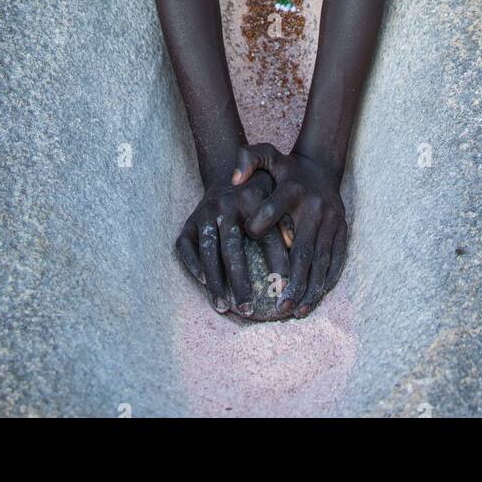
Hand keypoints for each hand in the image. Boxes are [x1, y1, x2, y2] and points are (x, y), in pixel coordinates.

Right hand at [176, 169, 289, 317]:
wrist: (226, 172)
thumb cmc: (259, 193)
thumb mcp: (276, 196)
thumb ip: (286, 220)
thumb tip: (295, 250)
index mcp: (251, 199)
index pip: (266, 235)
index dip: (276, 261)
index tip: (284, 289)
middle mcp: (225, 206)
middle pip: (232, 248)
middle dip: (239, 281)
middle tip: (248, 309)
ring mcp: (204, 214)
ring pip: (208, 251)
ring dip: (215, 281)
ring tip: (224, 306)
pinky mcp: (189, 223)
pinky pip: (186, 247)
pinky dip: (193, 265)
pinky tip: (203, 284)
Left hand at [232, 143, 347, 318]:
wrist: (320, 166)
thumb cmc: (285, 170)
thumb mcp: (266, 156)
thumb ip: (247, 160)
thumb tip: (233, 180)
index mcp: (291, 189)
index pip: (270, 212)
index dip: (257, 228)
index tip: (247, 245)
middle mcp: (314, 206)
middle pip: (301, 250)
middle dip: (291, 281)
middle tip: (279, 306)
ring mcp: (331, 219)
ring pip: (320, 260)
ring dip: (309, 288)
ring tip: (296, 310)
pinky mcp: (342, 229)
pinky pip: (336, 259)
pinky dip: (326, 280)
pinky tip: (314, 298)